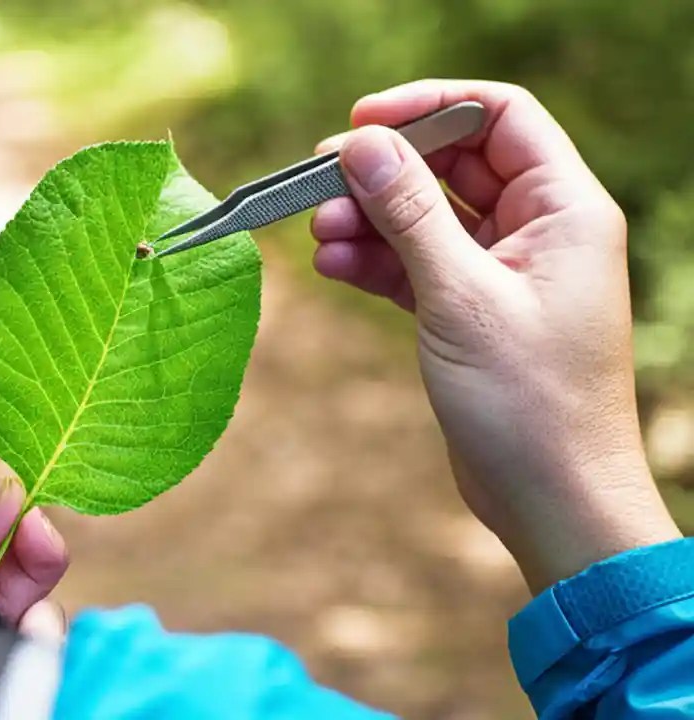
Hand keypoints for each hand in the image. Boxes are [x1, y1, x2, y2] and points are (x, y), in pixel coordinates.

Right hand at [310, 79, 679, 591]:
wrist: (553, 499)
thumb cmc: (529, 402)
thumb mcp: (461, 298)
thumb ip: (411, 215)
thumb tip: (362, 146)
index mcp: (563, 209)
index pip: (497, 118)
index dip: (428, 108)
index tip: (360, 124)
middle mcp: (537, 230)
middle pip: (451, 166)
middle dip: (383, 173)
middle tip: (317, 184)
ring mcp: (502, 273)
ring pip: (425, 219)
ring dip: (369, 221)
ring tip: (318, 236)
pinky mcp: (470, 312)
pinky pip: (415, 265)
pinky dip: (374, 262)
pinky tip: (333, 265)